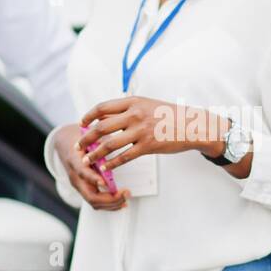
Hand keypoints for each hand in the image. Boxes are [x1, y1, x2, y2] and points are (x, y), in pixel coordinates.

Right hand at [54, 123, 129, 211]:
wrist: (65, 145)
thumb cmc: (79, 138)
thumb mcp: (88, 135)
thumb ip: (100, 141)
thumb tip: (117, 142)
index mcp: (74, 161)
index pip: (82, 173)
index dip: (94, 179)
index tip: (106, 183)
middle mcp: (76, 178)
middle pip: (91, 196)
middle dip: (110, 199)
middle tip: (126, 193)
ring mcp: (80, 186)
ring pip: (94, 203)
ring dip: (112, 204)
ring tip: (127, 198)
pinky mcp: (85, 189)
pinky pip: (96, 202)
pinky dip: (110, 204)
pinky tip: (122, 202)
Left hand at [77, 96, 227, 172]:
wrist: (192, 125)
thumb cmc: (168, 115)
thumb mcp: (147, 105)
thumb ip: (127, 110)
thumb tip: (104, 117)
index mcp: (133, 102)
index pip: (102, 108)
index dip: (88, 116)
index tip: (81, 124)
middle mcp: (134, 114)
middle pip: (101, 127)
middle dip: (86, 138)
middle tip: (78, 147)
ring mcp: (141, 131)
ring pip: (110, 144)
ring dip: (95, 154)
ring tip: (86, 161)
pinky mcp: (148, 146)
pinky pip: (124, 156)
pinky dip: (112, 163)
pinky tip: (105, 168)